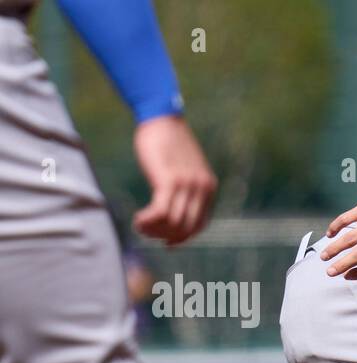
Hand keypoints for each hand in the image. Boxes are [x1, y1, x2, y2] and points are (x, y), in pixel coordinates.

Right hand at [132, 115, 216, 245]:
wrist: (160, 117)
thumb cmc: (168, 142)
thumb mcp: (184, 168)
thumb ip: (185, 188)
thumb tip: (175, 210)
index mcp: (208, 188)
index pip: (200, 225)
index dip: (183, 238)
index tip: (167, 243)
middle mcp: (202, 188)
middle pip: (186, 228)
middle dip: (165, 236)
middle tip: (147, 232)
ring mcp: (187, 185)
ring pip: (173, 224)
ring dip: (153, 230)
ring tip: (140, 226)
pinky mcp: (169, 181)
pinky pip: (161, 213)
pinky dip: (148, 222)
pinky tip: (138, 220)